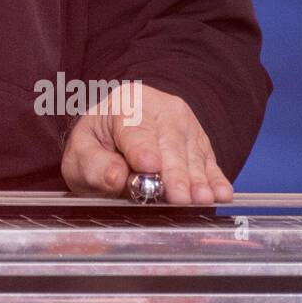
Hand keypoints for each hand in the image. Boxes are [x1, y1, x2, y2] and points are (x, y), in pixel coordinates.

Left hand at [61, 83, 232, 204]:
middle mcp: (157, 107)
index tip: (149, 165)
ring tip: (201, 198)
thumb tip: (116, 176)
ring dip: (196, 178)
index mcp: (124, 104)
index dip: (142, 148)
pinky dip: (214, 178)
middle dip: (173, 171)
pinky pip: (207, 160)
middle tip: (178, 195)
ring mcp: (182, 122)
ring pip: (190, 152)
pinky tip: (221, 193)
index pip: (133, 127)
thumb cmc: (97, 149)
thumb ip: (93, 165)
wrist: (115, 139)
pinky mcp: (199, 140)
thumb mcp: (80, 155)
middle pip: (167, 141)